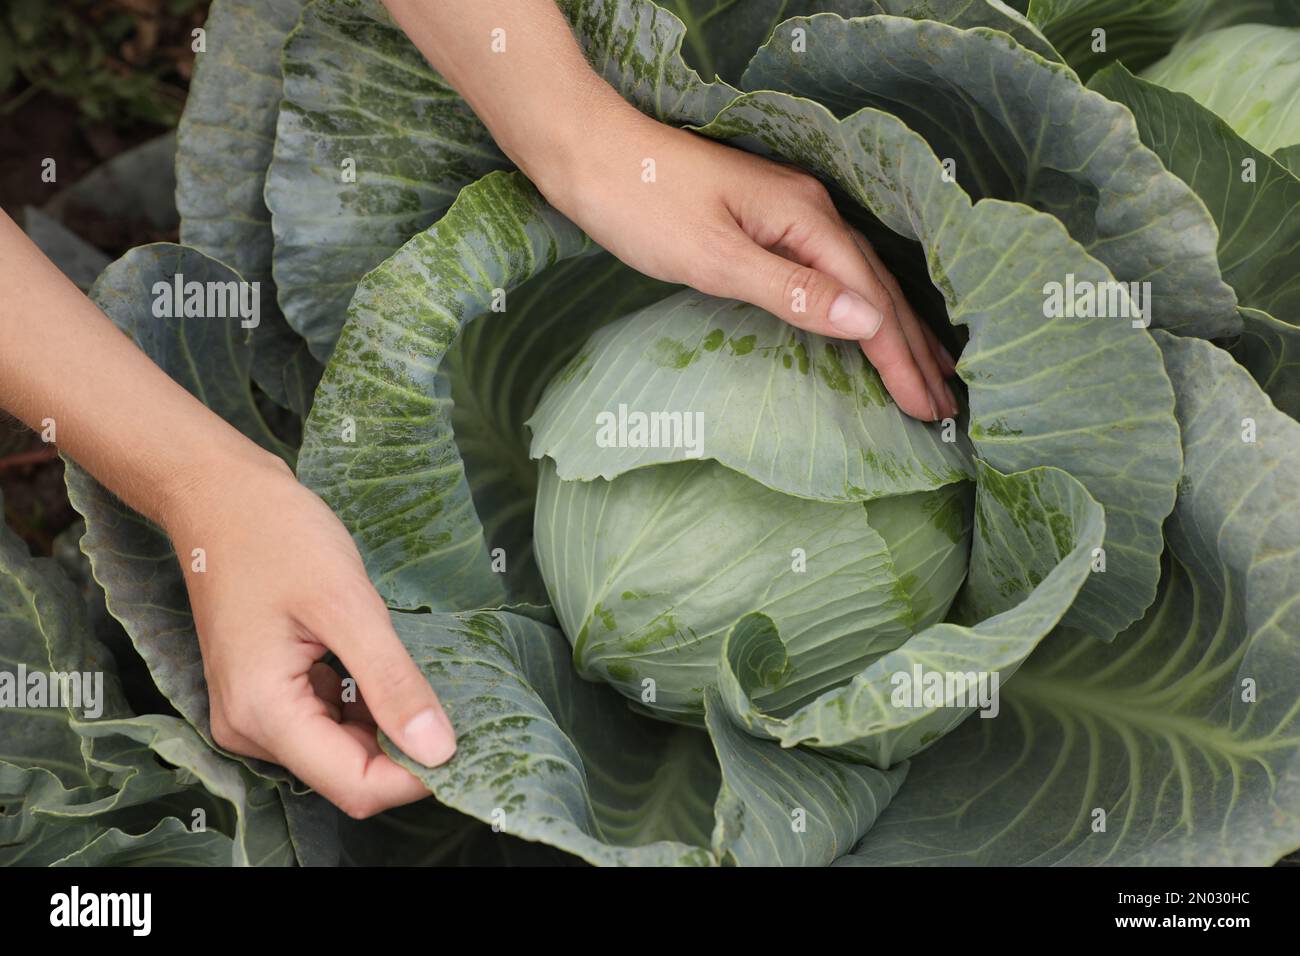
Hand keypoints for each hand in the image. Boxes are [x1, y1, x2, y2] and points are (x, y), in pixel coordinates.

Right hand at [164, 451, 452, 818]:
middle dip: (405, 751)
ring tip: (422, 680)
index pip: (354, 785)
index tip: (467, 742)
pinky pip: (326, 723)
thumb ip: (392, 681)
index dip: (414, 776)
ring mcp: (253, 715)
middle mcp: (250, 729)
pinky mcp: (265, 696)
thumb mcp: (347, 603)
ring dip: (387, 728)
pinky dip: (364, 708)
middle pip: (347, 774)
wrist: (219, 496)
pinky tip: (383, 671)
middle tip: (455, 704)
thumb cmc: (278, 536)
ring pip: (340, 751)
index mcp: (263, 713)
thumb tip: (440, 749)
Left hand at [532, 98, 957, 421]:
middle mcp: (812, 211)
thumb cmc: (644, 206)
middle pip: (878, 289)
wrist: (591, 153)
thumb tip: (869, 322)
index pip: (870, 300)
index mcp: (807, 219)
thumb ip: (792, 291)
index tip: (927, 408)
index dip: (899, 358)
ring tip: (931, 371)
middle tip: (947, 405)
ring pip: (859, 280)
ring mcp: (791, 213)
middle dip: (914, 350)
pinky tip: (866, 322)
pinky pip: (833, 272)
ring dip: (896, 330)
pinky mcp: (768, 220)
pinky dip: (859, 306)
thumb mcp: (716, 258)